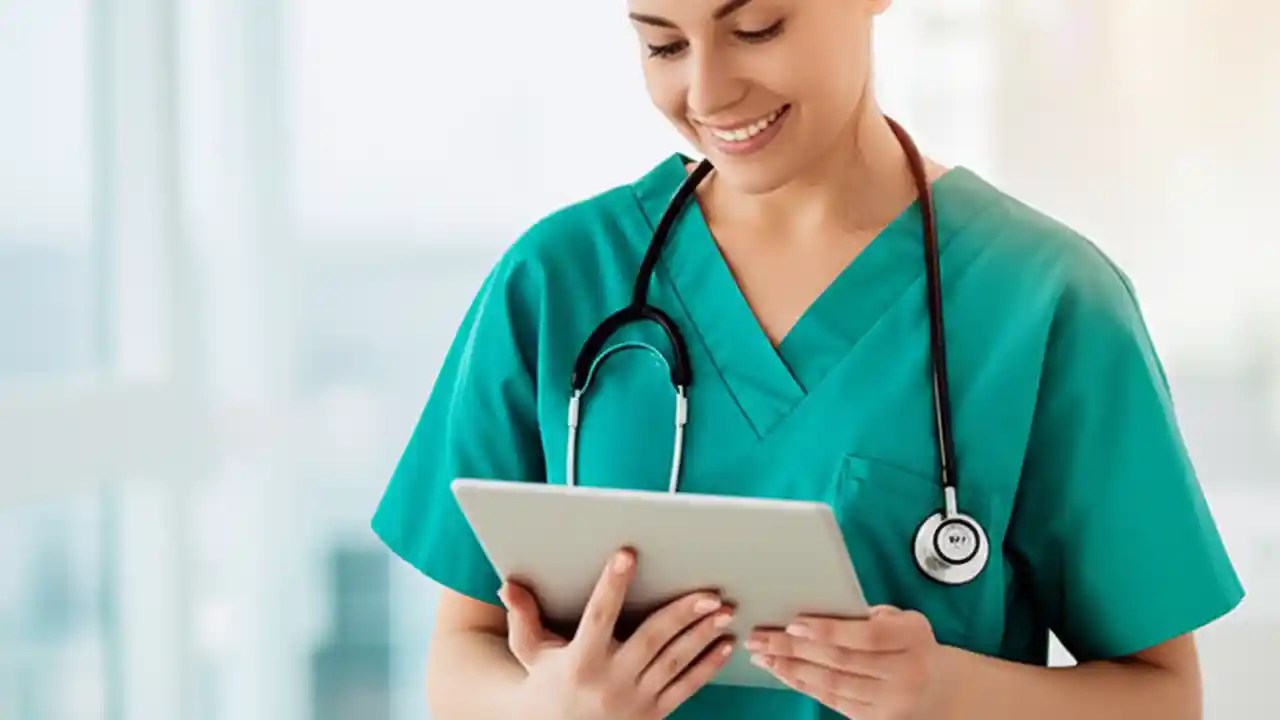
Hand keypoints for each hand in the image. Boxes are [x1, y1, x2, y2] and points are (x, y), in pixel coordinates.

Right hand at [500, 548, 735, 719]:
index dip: (612, 584)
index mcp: (579, 661)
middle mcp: (610, 682)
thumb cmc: (546, 686)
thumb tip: (508, 584)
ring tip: (723, 610)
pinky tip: (725, 644)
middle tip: (708, 592)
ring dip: (702, 636)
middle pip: (651, 641)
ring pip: (675, 663)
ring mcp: (635, 701)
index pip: (598, 616)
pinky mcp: (654, 714)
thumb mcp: (530, 653)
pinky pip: (686, 688)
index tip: (626, 555)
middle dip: (681, 615)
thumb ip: (522, 617)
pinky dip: (708, 666)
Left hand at [745, 605, 947, 719]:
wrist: (942, 690)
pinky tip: (781, 671)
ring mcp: (890, 701)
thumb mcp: (903, 621)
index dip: (828, 630)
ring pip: (832, 683)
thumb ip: (868, 615)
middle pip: (841, 660)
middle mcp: (904, 672)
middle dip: (794, 648)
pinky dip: (802, 684)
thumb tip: (820, 609)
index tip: (793, 622)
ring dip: (790, 668)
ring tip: (762, 654)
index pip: (866, 636)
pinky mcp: (876, 719)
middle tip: (759, 637)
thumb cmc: (911, 644)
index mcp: (912, 638)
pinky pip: (831, 701)